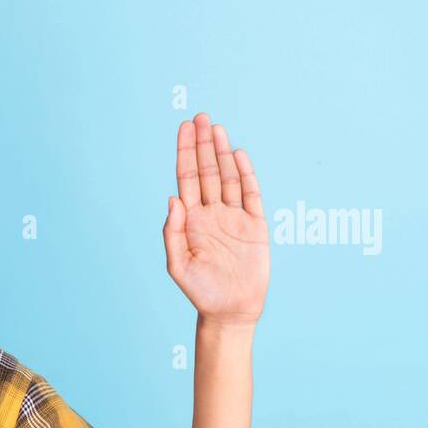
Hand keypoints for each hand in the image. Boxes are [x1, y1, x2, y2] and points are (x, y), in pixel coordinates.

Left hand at [163, 112, 269, 326]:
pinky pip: (251, 193)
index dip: (185, 152)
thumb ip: (173, 232)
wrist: (230, 310)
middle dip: (203, 144)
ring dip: (222, 152)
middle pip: (206, 171)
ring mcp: (234, 216)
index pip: (186, 178)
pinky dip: (245, 173)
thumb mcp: (178, 265)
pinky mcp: (255, 225)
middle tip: (200, 116)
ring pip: (227, 177)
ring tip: (216, 128)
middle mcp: (212, 213)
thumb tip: (173, 198)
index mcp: (191, 220)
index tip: (184, 128)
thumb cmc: (200, 291)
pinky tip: (238, 155)